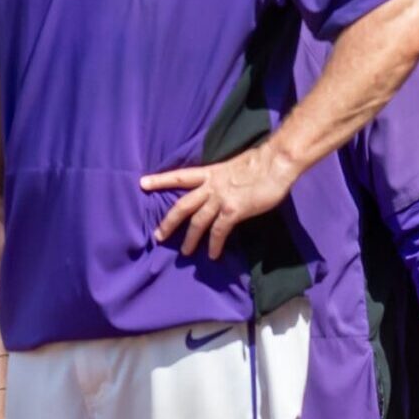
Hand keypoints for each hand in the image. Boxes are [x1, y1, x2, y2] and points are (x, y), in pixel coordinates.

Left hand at [139, 143, 300, 259]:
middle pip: (183, 205)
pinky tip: (213, 255)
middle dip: (169, 221)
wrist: (275, 163)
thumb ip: (223, 180)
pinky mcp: (233, 210)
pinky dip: (214, 244)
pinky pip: (219, 231)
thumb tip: (222, 190)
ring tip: (185, 253)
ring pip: (197, 221)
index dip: (161, 180)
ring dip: (190, 239)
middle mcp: (211, 186)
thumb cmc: (260, 163)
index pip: (180, 176)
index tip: (142, 183)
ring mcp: (221, 198)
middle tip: (158, 235)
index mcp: (211, 173)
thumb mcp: (234, 168)